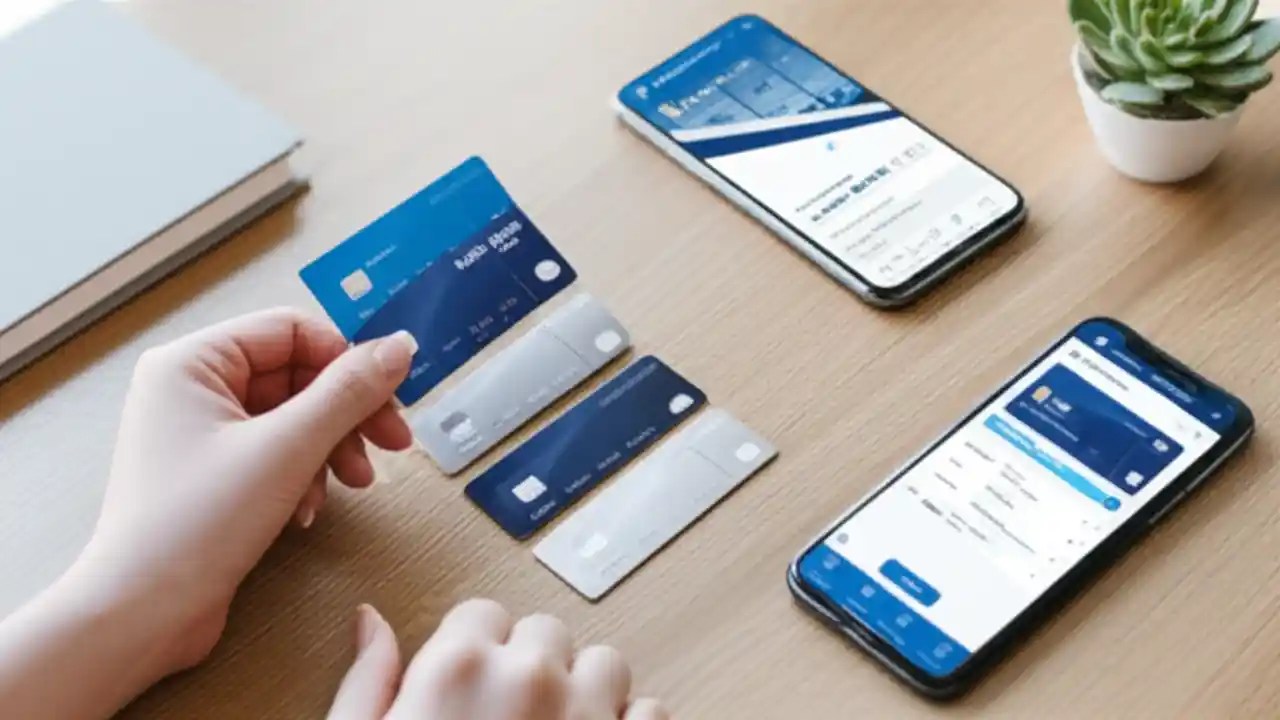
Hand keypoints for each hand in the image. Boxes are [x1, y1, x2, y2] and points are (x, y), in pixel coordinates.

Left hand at [78, 309, 416, 670]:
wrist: (142, 615)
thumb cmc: (194, 526)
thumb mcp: (288, 448)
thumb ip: (350, 392)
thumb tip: (399, 345)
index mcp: (192, 362)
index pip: (291, 330)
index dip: (346, 360)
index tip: (388, 397)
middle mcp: (190, 388)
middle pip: (298, 375)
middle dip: (347, 413)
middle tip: (392, 443)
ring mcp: (200, 433)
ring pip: (294, 417)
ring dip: (332, 448)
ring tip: (356, 484)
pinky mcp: (213, 474)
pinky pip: (277, 452)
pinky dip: (305, 475)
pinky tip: (310, 510)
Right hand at [328, 600, 669, 719]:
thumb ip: (370, 680)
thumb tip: (371, 622)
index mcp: (459, 669)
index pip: (481, 613)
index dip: (474, 651)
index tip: (470, 684)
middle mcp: (531, 679)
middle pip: (545, 632)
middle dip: (530, 666)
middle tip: (508, 718)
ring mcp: (589, 715)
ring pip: (605, 663)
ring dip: (587, 690)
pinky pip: (651, 711)